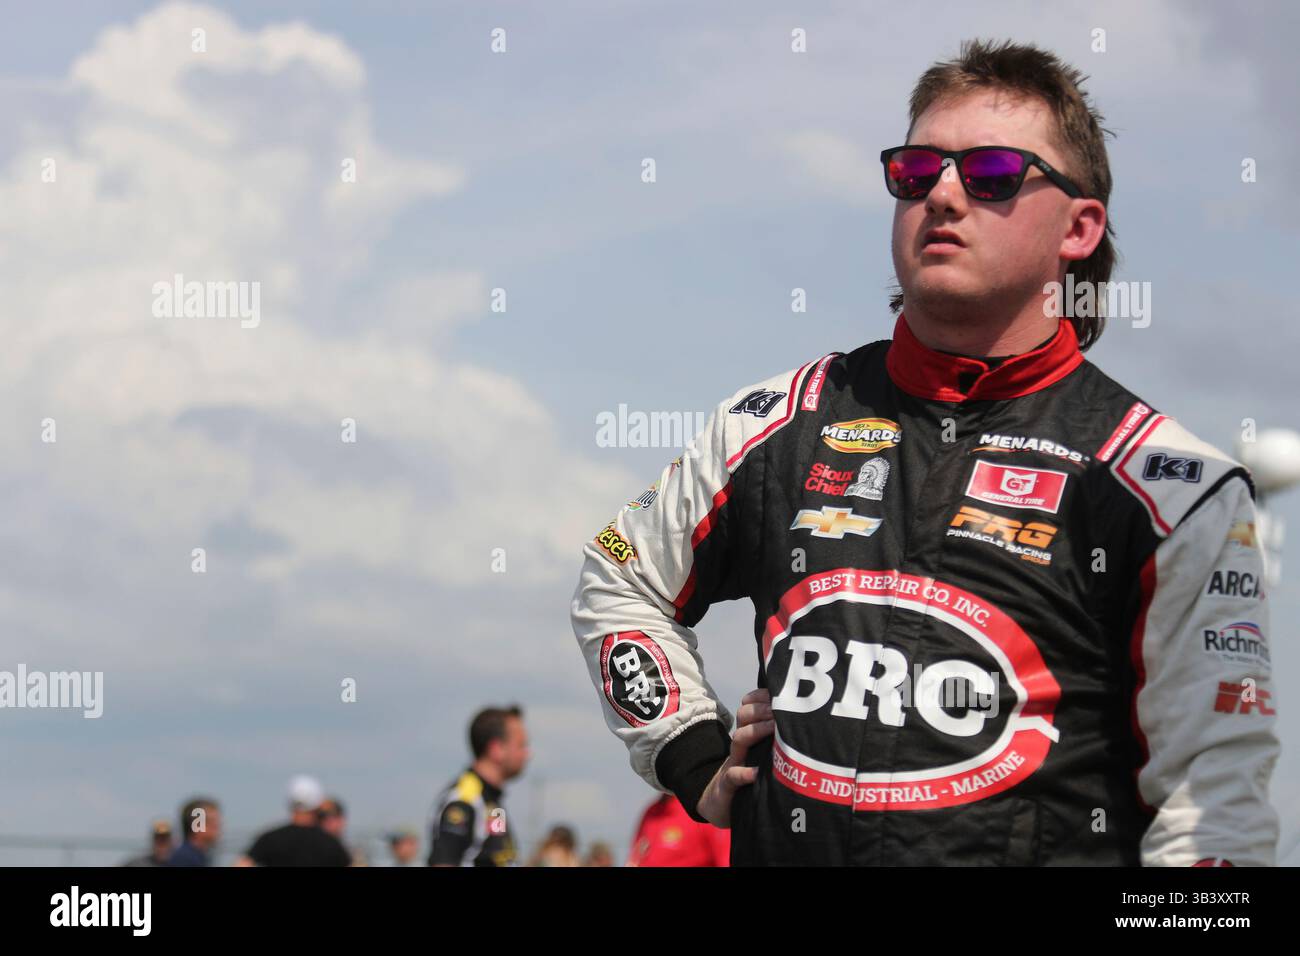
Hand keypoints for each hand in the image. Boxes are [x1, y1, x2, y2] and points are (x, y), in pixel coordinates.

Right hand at [696, 688, 773, 827]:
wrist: (720, 803)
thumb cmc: (751, 776)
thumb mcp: (764, 756)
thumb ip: (779, 741)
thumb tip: (809, 727)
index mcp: (750, 735)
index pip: (750, 706)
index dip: (760, 697)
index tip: (778, 693)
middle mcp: (742, 746)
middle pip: (743, 716)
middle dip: (760, 709)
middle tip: (779, 710)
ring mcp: (734, 763)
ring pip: (739, 739)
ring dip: (756, 731)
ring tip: (773, 729)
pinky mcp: (728, 785)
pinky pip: (733, 776)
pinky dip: (745, 773)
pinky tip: (756, 772)